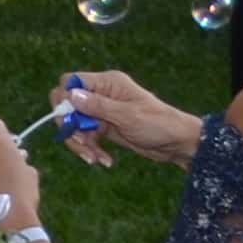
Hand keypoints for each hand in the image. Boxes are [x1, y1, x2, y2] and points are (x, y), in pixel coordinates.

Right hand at [52, 69, 201, 167]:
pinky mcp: (105, 128)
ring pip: (76, 124)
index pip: (71, 82)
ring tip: (94, 159)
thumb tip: (70, 94)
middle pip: (69, 105)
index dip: (64, 99)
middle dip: (71, 127)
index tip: (70, 120)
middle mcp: (102, 94)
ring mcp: (103, 112)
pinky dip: (92, 149)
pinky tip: (103, 161)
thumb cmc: (158, 124)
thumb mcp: (128, 116)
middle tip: (81, 144)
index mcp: (107, 83)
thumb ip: (98, 105)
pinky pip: (88, 137)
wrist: (178, 144)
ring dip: (82, 143)